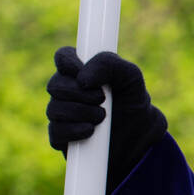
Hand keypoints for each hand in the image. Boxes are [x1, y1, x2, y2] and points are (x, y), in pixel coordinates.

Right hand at [46, 47, 167, 183]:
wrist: (139, 137)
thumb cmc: (132, 102)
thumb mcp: (131, 76)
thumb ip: (109, 64)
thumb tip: (82, 78)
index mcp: (81, 70)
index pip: (63, 57)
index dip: (70, 63)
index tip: (86, 76)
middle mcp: (67, 90)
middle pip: (54, 85)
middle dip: (79, 93)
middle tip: (102, 99)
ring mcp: (62, 114)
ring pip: (54, 109)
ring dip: (80, 112)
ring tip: (102, 117)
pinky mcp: (61, 137)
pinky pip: (55, 132)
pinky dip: (73, 131)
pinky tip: (90, 131)